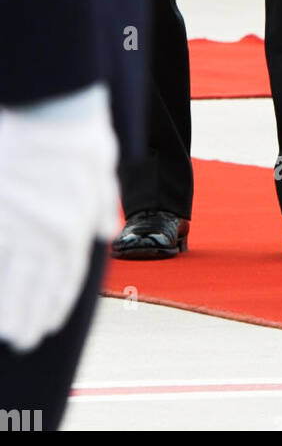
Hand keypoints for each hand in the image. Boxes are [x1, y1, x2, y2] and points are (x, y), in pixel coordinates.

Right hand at [0, 84, 118, 352]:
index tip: (49, 323)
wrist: (51, 106)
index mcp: (78, 224)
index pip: (68, 276)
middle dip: (32, 315)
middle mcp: (49, 231)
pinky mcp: (1, 211)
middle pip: (38, 285)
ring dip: (11, 306)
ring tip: (8, 331)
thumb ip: (103, 206)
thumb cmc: (80, 132)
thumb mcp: (103, 170)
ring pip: (13, 277)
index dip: (58, 303)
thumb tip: (106, 231)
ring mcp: (20, 223)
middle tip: (24, 339)